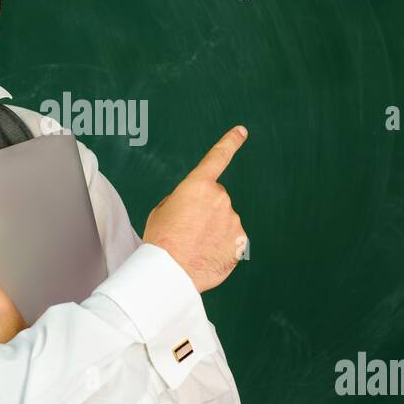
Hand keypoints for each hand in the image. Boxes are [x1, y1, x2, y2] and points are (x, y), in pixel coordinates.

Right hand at [143, 125, 248, 293]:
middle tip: (187, 229)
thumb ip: (184, 200)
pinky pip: (232, 239)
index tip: (241, 131)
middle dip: (205, 210)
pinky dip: (221, 246)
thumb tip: (197, 206)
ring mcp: (233, 220)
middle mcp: (220, 198)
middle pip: (216, 199)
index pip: (217, 158)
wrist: (171, 272)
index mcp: (197, 185)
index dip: (230, 142)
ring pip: (224, 221)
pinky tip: (206, 255)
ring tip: (194, 246)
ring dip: (213, 230)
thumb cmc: (162, 241)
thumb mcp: (163, 210)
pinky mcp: (241, 242)